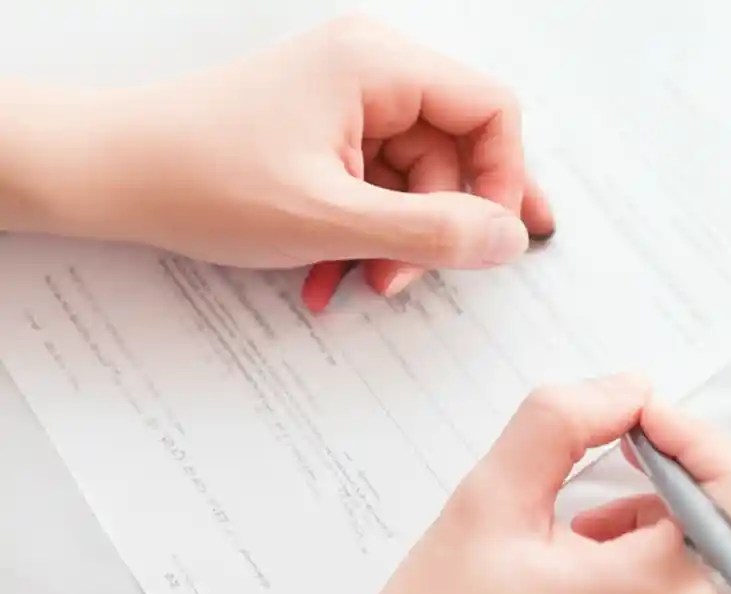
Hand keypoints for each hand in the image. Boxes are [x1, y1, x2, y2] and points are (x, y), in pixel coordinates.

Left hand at [0, 15, 553, 308]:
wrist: (108, 174)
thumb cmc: (199, 178)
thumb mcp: (330, 220)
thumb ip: (432, 233)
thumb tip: (511, 238)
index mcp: (379, 65)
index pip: (490, 111)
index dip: (503, 180)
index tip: (489, 240)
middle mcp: (370, 70)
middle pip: (453, 152)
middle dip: (434, 228)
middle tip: (401, 278)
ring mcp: (345, 100)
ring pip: (414, 180)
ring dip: (394, 242)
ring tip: (356, 280)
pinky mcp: (325, 130)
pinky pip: (375, 187)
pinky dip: (363, 235)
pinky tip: (332, 272)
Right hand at [277, 375, 730, 593]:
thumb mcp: (489, 498)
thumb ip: (565, 421)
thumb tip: (631, 390)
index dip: (700, 436)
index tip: (638, 424)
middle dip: (673, 470)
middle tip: (605, 457)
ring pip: (710, 552)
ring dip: (657, 513)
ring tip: (576, 529)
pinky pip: (686, 592)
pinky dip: (648, 555)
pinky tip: (580, 561)